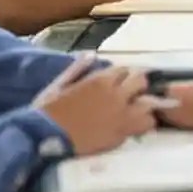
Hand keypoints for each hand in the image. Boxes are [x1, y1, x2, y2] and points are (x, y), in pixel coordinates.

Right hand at [36, 57, 158, 155]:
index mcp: (101, 80)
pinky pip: (145, 125)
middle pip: (142, 81)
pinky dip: (143, 124)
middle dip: (138, 87)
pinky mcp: (122, 134)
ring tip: (136, 112)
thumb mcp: (60, 83)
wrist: (43, 136)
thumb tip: (91, 55)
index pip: (125, 69)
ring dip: (144, 106)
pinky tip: (134, 127)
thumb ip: (78, 68)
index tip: (119, 84)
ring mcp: (121, 115)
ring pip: (149, 104)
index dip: (122, 77)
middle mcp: (116, 94)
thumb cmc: (47, 110)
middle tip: (131, 96)